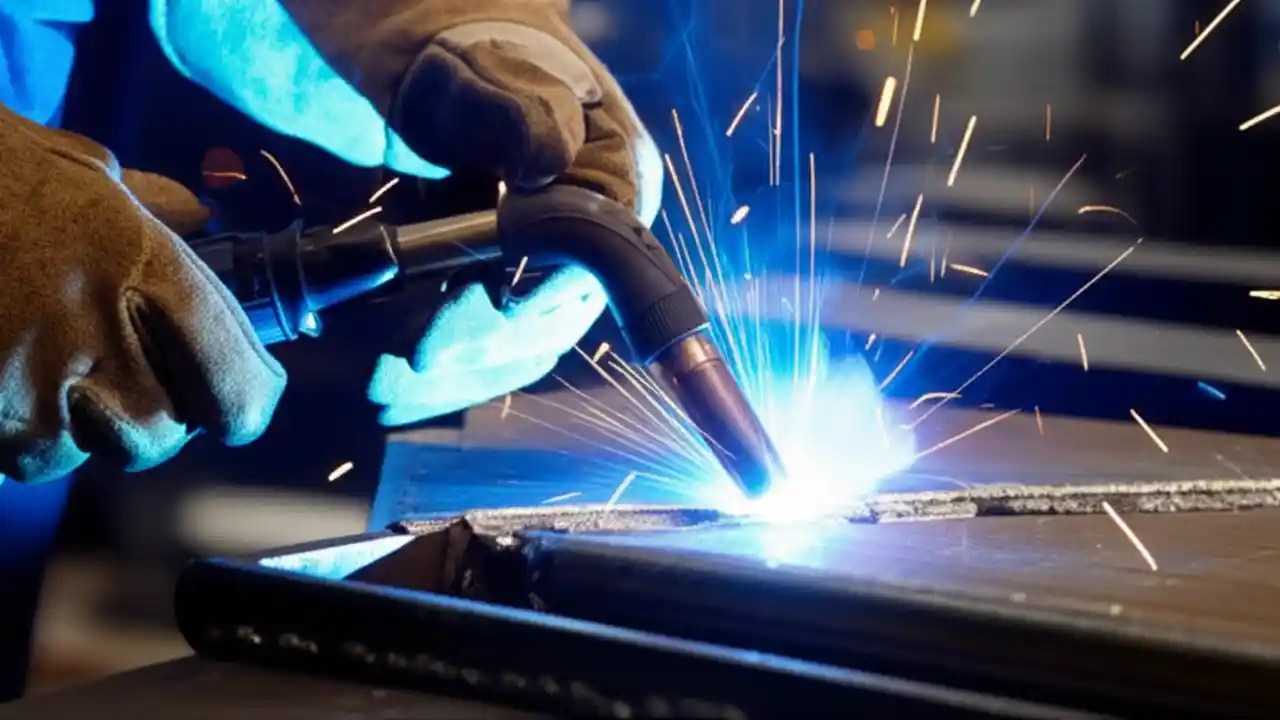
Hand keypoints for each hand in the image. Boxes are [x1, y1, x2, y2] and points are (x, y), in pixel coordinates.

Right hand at [0, 104, 284, 482]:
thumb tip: (200, 215)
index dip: (243, 400)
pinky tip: (6, 380)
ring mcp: (27, 378)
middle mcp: (94, 330)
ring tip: (50, 371)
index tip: (235, 398)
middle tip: (125, 378)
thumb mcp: (80, 169)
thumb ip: (153, 206)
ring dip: (82, 429)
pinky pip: (22, 461)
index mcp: (142, 266)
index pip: (235, 380)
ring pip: (89, 453)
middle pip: (164, 432)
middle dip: (155, 417)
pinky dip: (20, 436)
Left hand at [151, 0, 661, 422]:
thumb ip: (516, 107)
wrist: (436, 54)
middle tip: (408, 362)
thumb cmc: (465, 51)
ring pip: (522, 344)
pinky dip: (449, 364)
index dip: (526, 307)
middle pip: (554, 320)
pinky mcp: (517, 281)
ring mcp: (559, 261)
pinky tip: (397, 378)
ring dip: (460, 371)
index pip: (591, 267)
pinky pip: (495, 343)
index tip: (456, 322)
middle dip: (480, 348)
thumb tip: (546, 157)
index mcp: (615, 176)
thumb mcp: (480, 65)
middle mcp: (601, 231)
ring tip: (390, 384)